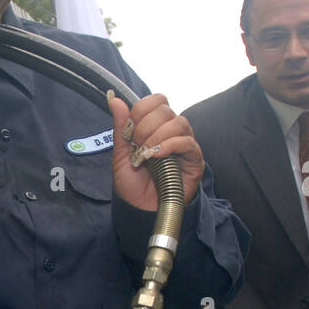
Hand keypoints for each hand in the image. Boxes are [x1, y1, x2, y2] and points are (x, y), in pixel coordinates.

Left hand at [109, 93, 204, 210]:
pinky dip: (171, 145)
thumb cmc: (132, 183)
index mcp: (155, 126)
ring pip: (179, 123)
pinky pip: (188, 143)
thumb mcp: (120, 153)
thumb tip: (114, 100)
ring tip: (146, 153)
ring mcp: (184, 144)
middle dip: (146, 125)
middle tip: (137, 144)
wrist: (140, 209)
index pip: (156, 101)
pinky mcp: (194, 159)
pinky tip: (158, 155)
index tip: (130, 129)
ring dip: (158, 136)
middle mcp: (172, 131)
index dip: (142, 109)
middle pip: (166, 110)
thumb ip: (121, 127)